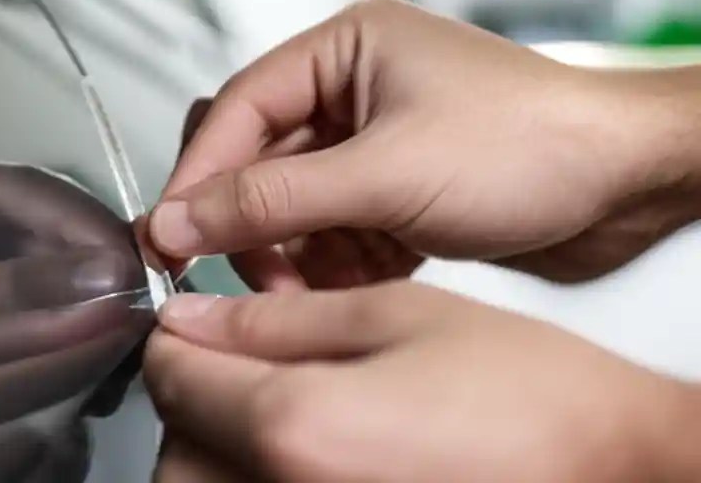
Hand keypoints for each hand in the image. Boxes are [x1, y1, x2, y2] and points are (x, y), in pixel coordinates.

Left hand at [145, 285, 700, 482]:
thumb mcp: (396, 317)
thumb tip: (195, 317)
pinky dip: (256, 476)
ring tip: (293, 408)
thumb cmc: (532, 399)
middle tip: (247, 363)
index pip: (170, 376)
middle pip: (176, 442)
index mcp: (293, 426)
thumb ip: (275, 320)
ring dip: (220, 445)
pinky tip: (317, 449)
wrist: (613, 470)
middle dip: (198, 397)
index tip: (193, 324)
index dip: (176, 337)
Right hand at [152, 0, 700, 285]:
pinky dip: (333, 267)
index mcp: (345, 50)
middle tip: (237, 268)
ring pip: (292, 207)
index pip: (238, 109)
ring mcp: (376, 147)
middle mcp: (355, 93)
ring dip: (292, 252)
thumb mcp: (384, 173)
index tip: (169, 231)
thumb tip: (181, 218)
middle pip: (257, 161)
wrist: (633, 188)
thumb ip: (271, 200)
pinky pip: (333, 236)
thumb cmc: (537, 143)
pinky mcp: (397, 196)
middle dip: (248, 220)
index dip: (199, 173)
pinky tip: (356, 282)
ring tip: (306, 286)